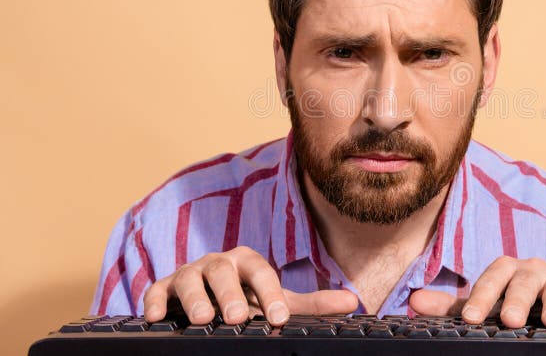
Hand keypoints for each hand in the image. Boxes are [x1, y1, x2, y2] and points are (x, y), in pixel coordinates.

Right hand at [143, 246, 358, 324]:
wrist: (208, 299)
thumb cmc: (246, 299)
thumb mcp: (277, 300)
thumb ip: (313, 304)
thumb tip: (354, 303)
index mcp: (247, 262)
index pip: (261, 272)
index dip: (270, 292)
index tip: (278, 318)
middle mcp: (219, 263)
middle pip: (223, 270)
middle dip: (229, 293)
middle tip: (236, 318)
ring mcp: (190, 273)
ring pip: (190, 277)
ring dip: (195, 298)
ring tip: (202, 319)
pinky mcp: (164, 288)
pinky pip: (156, 291)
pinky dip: (155, 302)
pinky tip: (157, 318)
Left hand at [409, 256, 545, 329]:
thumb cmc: (515, 304)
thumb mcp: (486, 305)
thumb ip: (454, 306)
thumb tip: (414, 302)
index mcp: (507, 270)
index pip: (492, 277)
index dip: (482, 296)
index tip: (472, 320)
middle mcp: (533, 269)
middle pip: (524, 280)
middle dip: (518, 300)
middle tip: (511, 320)